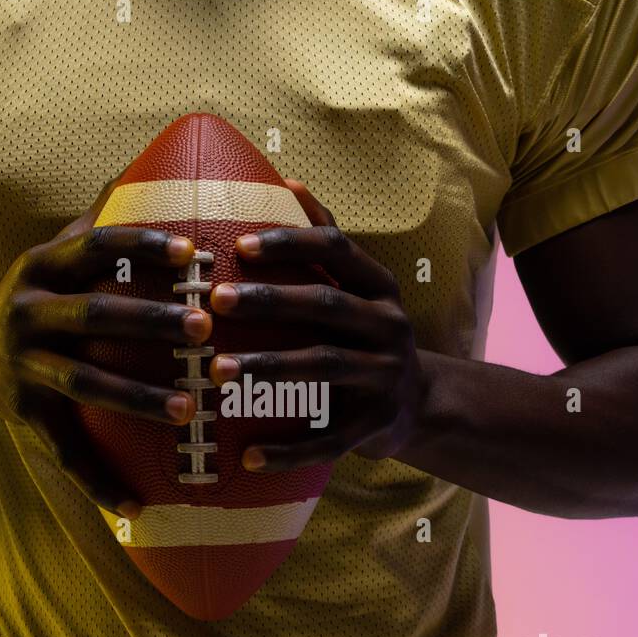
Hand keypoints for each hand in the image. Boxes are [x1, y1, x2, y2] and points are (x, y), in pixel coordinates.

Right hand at [0, 176, 209, 515]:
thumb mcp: (53, 257)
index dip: (142, 246)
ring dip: (138, 398)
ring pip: (83, 384)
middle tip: (206, 328)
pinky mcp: (22, 417)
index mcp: (42, 268)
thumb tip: (154, 167)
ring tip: (189, 410)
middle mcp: (26, 313)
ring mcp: (22, 368)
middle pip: (94, 316)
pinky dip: (100, 484)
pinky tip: (140, 506)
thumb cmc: (33, 298)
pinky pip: (64, 454)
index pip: (96, 248)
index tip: (192, 251)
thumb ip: (100, 224)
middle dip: (151, 321)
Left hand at [208, 180, 423, 471]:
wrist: (423, 405)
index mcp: (379, 287)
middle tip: (214, 302)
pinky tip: (247, 456)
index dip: (289, 243)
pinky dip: (288, 451)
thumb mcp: (361, 289)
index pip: (337, 249)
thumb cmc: (368, 335)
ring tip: (216, 370)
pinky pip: (328, 441)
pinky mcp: (375, 427)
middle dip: (269, 300)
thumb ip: (327, 243)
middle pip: (326, 306)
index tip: (239, 245)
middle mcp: (388, 326)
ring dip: (268, 366)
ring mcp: (384, 378)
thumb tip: (287, 180)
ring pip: (324, 366)